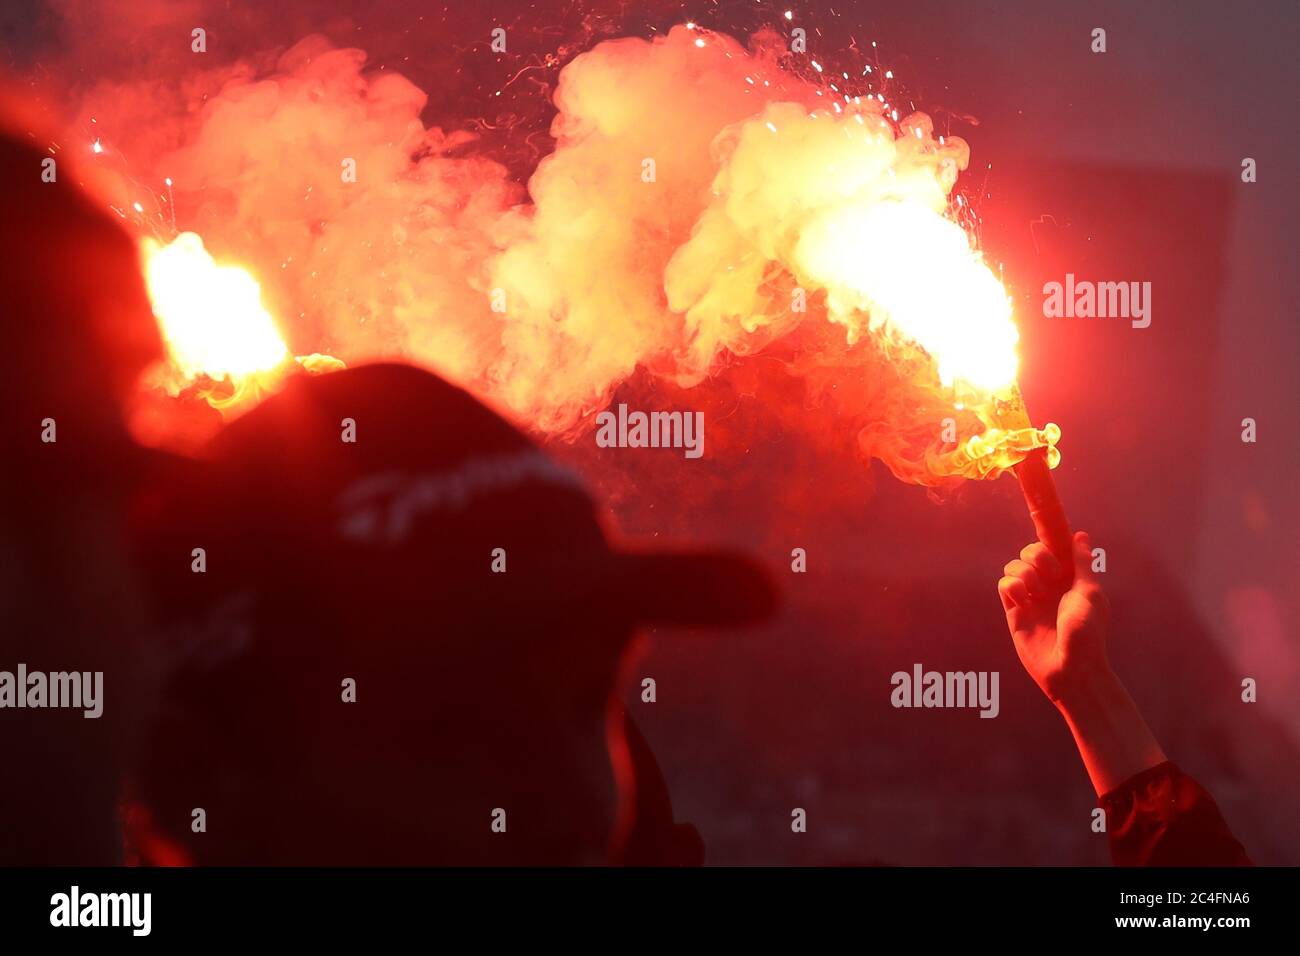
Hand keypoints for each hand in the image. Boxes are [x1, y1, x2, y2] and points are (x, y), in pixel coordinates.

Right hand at [997, 530, 1165, 794]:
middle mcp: (1050, 584)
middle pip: (1031, 550)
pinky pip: (1004, 585)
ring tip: (1037, 594)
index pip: (1056, 544)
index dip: (1047, 521)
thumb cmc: (1087, 633)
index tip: (1039, 498)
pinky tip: (1024, 602)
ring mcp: (1031, 597)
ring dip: (1025, 574)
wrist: (1069, 670)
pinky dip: (1013, 587)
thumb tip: (1081, 535)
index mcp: (1070, 577)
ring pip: (1014, 566)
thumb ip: (1082, 563)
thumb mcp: (1090, 594)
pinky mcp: (1015, 611)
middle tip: (1051, 572)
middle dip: (1037, 555)